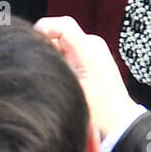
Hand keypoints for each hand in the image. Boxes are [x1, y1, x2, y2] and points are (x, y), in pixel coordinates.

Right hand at [33, 16, 139, 140]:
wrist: (120, 126)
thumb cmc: (98, 115)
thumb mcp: (70, 92)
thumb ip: (52, 68)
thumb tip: (33, 54)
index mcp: (89, 51)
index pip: (62, 25)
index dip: (42, 29)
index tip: (30, 45)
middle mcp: (94, 45)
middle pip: (61, 32)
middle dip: (46, 46)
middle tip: (41, 67)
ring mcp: (96, 51)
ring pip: (64, 42)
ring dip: (54, 54)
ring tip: (54, 76)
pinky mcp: (95, 58)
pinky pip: (72, 50)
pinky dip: (62, 59)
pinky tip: (63, 78)